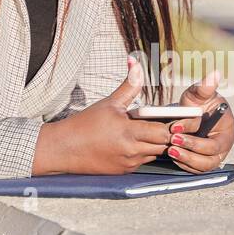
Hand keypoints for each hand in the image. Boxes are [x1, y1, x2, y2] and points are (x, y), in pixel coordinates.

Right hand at [32, 57, 171, 174]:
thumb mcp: (109, 103)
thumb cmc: (85, 124)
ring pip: (155, 154)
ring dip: (155, 144)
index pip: (164, 132)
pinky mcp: (124, 171)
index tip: (170, 118)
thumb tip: (135, 63)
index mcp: (129, 132)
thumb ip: (129, 85)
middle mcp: (131, 151)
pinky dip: (143, 152)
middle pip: (164, 145)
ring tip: (148, 131)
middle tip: (163, 124)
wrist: (64, 148)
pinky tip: (135, 142)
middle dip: (165, 135)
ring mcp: (128, 163)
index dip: (170, 126)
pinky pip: (143, 161)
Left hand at [164, 69, 233, 173]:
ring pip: (203, 166)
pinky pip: (195, 169)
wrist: (189, 113)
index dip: (196, 139)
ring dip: (187, 161)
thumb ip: (204, 87)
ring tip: (170, 151)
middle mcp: (223, 145)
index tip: (175, 128)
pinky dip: (184, 165)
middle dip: (191, 152)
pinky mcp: (202, 161)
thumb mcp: (197, 94)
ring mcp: (213, 155)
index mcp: (227, 129)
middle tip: (172, 144)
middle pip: (211, 158)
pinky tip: (172, 156)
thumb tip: (214, 74)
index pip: (214, 141)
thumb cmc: (197, 102)